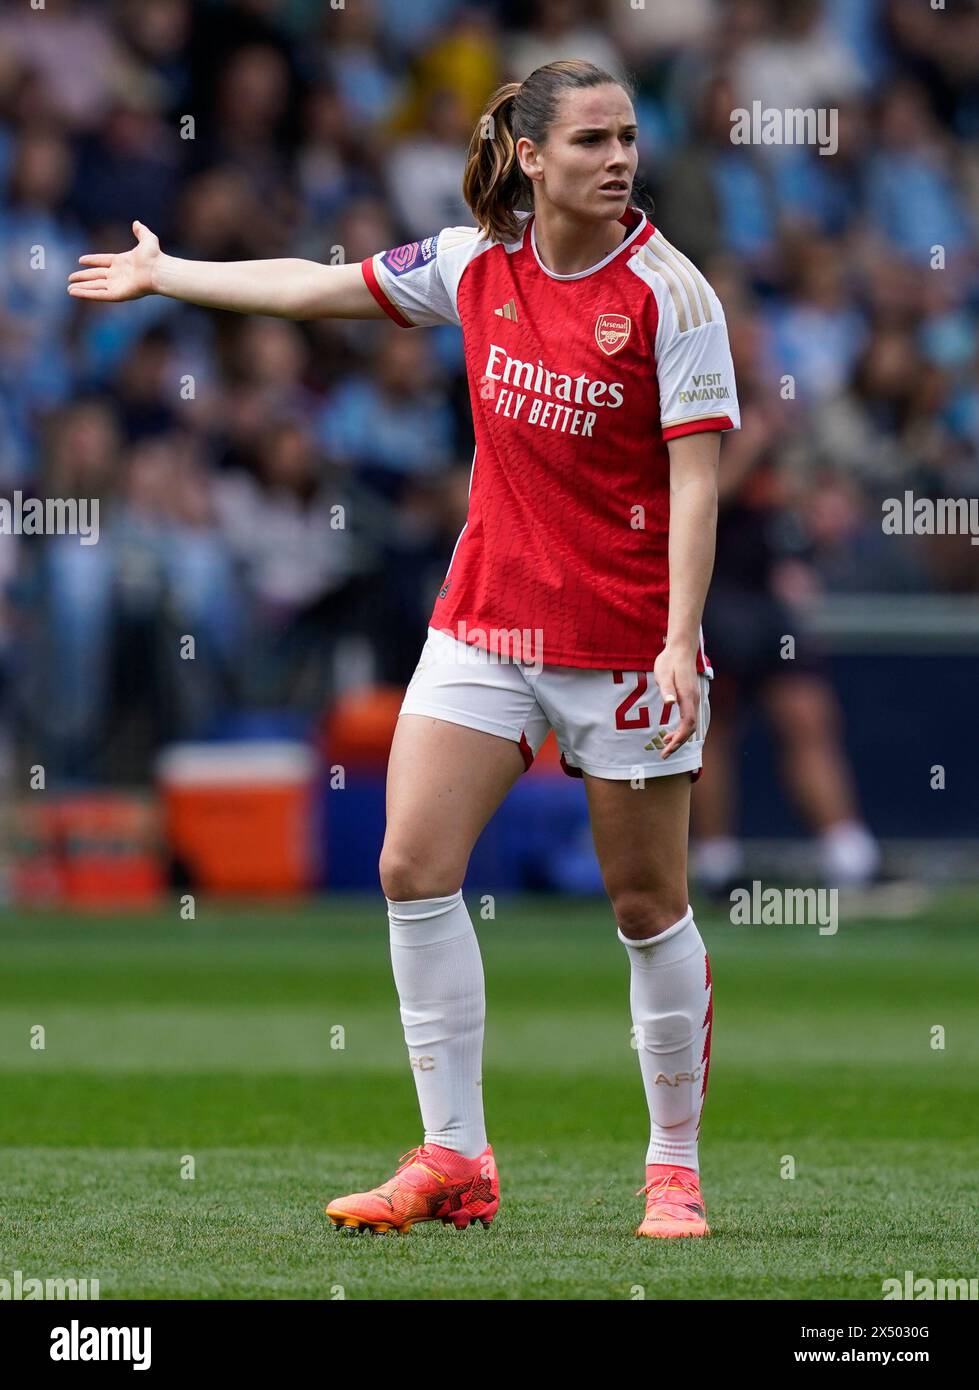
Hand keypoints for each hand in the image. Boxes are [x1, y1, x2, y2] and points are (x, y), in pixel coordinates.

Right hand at [67, 220, 160, 301]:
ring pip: (95, 286)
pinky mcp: (117, 294)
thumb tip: (136, 223)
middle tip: (70, 278)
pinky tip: (74, 292)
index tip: (80, 260)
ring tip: (69, 288)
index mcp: (122, 262)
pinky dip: (86, 294)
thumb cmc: (154, 256)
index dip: (92, 261)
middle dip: (83, 277)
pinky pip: (98, 295)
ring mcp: (117, 285)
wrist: (158, 270)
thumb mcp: (147, 239)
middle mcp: (118, 274)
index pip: (103, 261)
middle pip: (96, 276)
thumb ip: (141, 231)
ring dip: (82, 287)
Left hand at [652, 643, 699, 757]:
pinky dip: (681, 730)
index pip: (688, 723)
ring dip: (680, 738)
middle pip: (691, 728)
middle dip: (679, 743)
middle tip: (664, 754)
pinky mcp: (690, 698)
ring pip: (691, 725)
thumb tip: (669, 703)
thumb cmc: (669, 661)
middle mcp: (693, 700)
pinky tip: (670, 733)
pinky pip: (689, 719)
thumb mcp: (663, 674)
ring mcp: (693, 699)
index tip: (668, 748)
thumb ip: (666, 689)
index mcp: (687, 696)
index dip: (680, 738)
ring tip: (665, 746)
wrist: (681, 649)